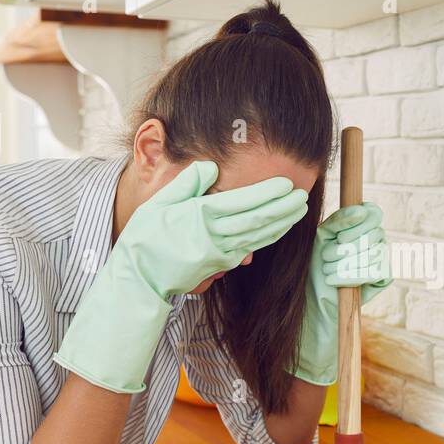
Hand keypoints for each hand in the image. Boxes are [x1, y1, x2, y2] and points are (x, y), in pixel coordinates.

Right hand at [56, 161, 308, 392]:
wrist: (139, 277)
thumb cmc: (146, 236)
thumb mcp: (159, 202)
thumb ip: (187, 183)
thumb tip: (212, 166)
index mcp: (200, 216)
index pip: (242, 202)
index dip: (268, 193)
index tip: (287, 184)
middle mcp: (214, 236)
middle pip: (258, 220)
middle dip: (284, 208)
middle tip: (304, 196)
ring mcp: (220, 254)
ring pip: (259, 236)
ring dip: (282, 223)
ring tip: (299, 209)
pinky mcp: (221, 266)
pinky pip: (251, 248)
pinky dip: (268, 237)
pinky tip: (279, 228)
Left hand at [291, 202, 392, 386]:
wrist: (309, 307)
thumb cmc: (311, 271)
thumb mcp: (319, 241)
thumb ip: (338, 221)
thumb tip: (360, 209)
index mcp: (359, 227)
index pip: (372, 213)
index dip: (357, 221)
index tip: (337, 235)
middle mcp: (374, 241)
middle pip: (373, 232)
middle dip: (344, 247)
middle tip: (325, 260)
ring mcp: (380, 260)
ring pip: (374, 252)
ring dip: (344, 264)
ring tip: (327, 273)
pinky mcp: (382, 279)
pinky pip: (378, 271)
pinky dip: (353, 277)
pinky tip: (336, 283)